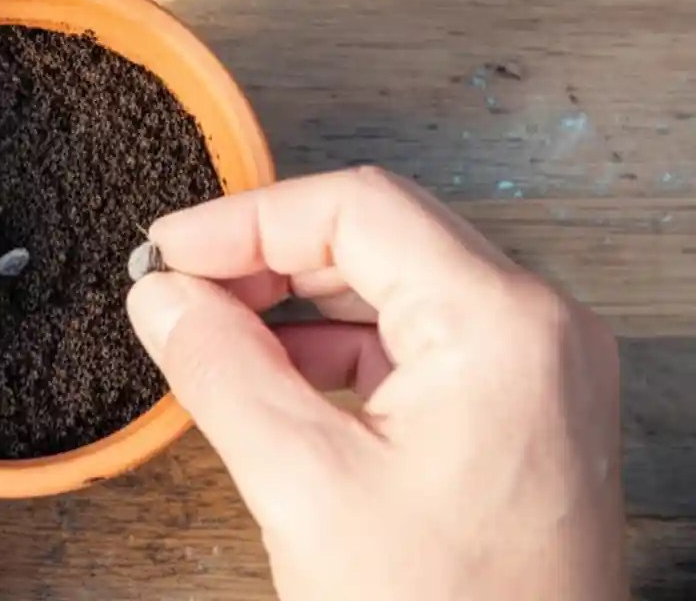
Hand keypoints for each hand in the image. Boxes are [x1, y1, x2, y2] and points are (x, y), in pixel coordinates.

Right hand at [127, 167, 624, 600]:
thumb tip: (163, 297)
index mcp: (499, 325)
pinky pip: (417, 340)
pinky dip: (338, 346)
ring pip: (395, 284)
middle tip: (181, 287)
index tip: (168, 250)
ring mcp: (534, 368)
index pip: (356, 209)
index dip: (245, 219)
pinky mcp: (517, 408)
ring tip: (216, 328)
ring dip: (298, 300)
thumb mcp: (306, 489)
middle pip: (379, 235)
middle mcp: (534, 328)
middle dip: (268, 254)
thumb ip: (223, 373)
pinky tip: (278, 373)